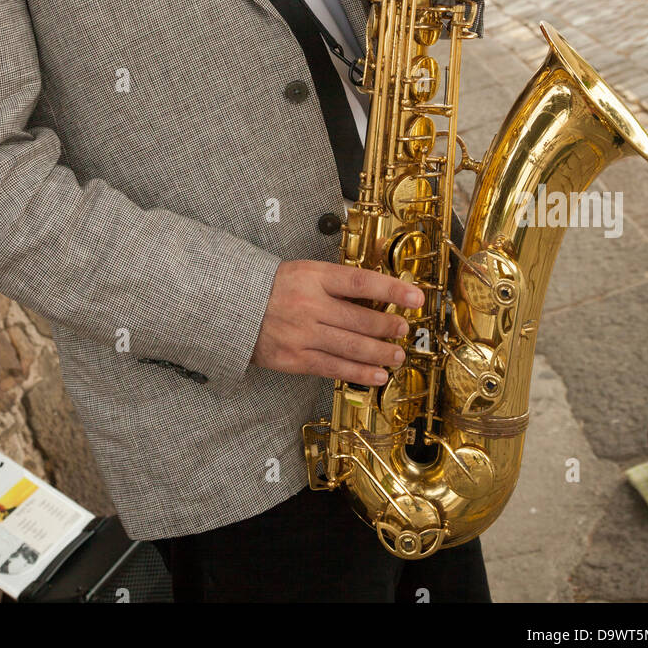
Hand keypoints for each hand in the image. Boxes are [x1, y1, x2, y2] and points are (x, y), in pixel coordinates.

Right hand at [251, 259, 423, 385]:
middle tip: (403, 329)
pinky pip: (334, 368)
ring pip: (352, 347)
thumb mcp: (304, 271)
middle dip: (389, 326)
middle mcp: (310, 304)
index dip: (393, 289)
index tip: (416, 297)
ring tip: (397, 355)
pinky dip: (359, 374)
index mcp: (313, 276)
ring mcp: (302, 333)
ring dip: (381, 353)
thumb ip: (337, 281)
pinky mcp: (294, 358)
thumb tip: (376, 290)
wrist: (232, 306)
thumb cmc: (273, 287)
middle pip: (361, 318)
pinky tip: (377, 376)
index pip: (362, 281)